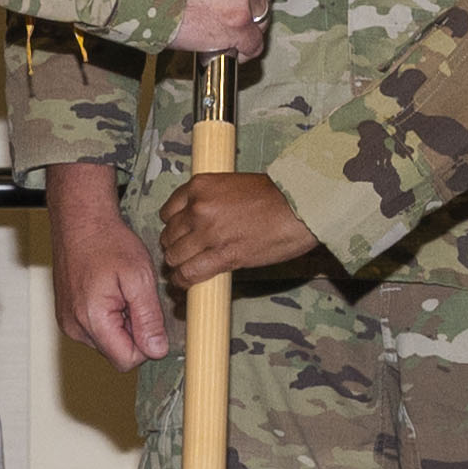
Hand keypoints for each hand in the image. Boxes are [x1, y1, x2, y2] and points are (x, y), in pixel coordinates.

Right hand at [45, 164, 168, 369]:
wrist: (80, 220)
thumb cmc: (106, 241)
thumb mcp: (139, 277)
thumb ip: (149, 318)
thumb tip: (157, 350)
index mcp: (92, 319)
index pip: (127, 360)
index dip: (146, 343)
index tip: (148, 314)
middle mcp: (74, 327)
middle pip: (117, 352)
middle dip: (133, 330)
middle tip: (134, 296)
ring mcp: (68, 322)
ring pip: (107, 342)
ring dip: (121, 323)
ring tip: (120, 290)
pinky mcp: (67, 316)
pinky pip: (96, 330)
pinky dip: (108, 316)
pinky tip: (109, 290)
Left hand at [160, 171, 319, 285]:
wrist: (299, 208)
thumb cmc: (276, 196)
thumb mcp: (234, 186)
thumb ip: (212, 201)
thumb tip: (200, 221)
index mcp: (200, 186)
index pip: (168, 211)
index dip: (174, 226)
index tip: (181, 233)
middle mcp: (198, 208)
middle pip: (169, 235)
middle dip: (175, 246)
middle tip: (185, 253)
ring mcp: (208, 233)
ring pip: (175, 256)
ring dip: (178, 264)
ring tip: (185, 269)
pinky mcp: (222, 256)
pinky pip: (189, 273)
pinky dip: (184, 280)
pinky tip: (186, 283)